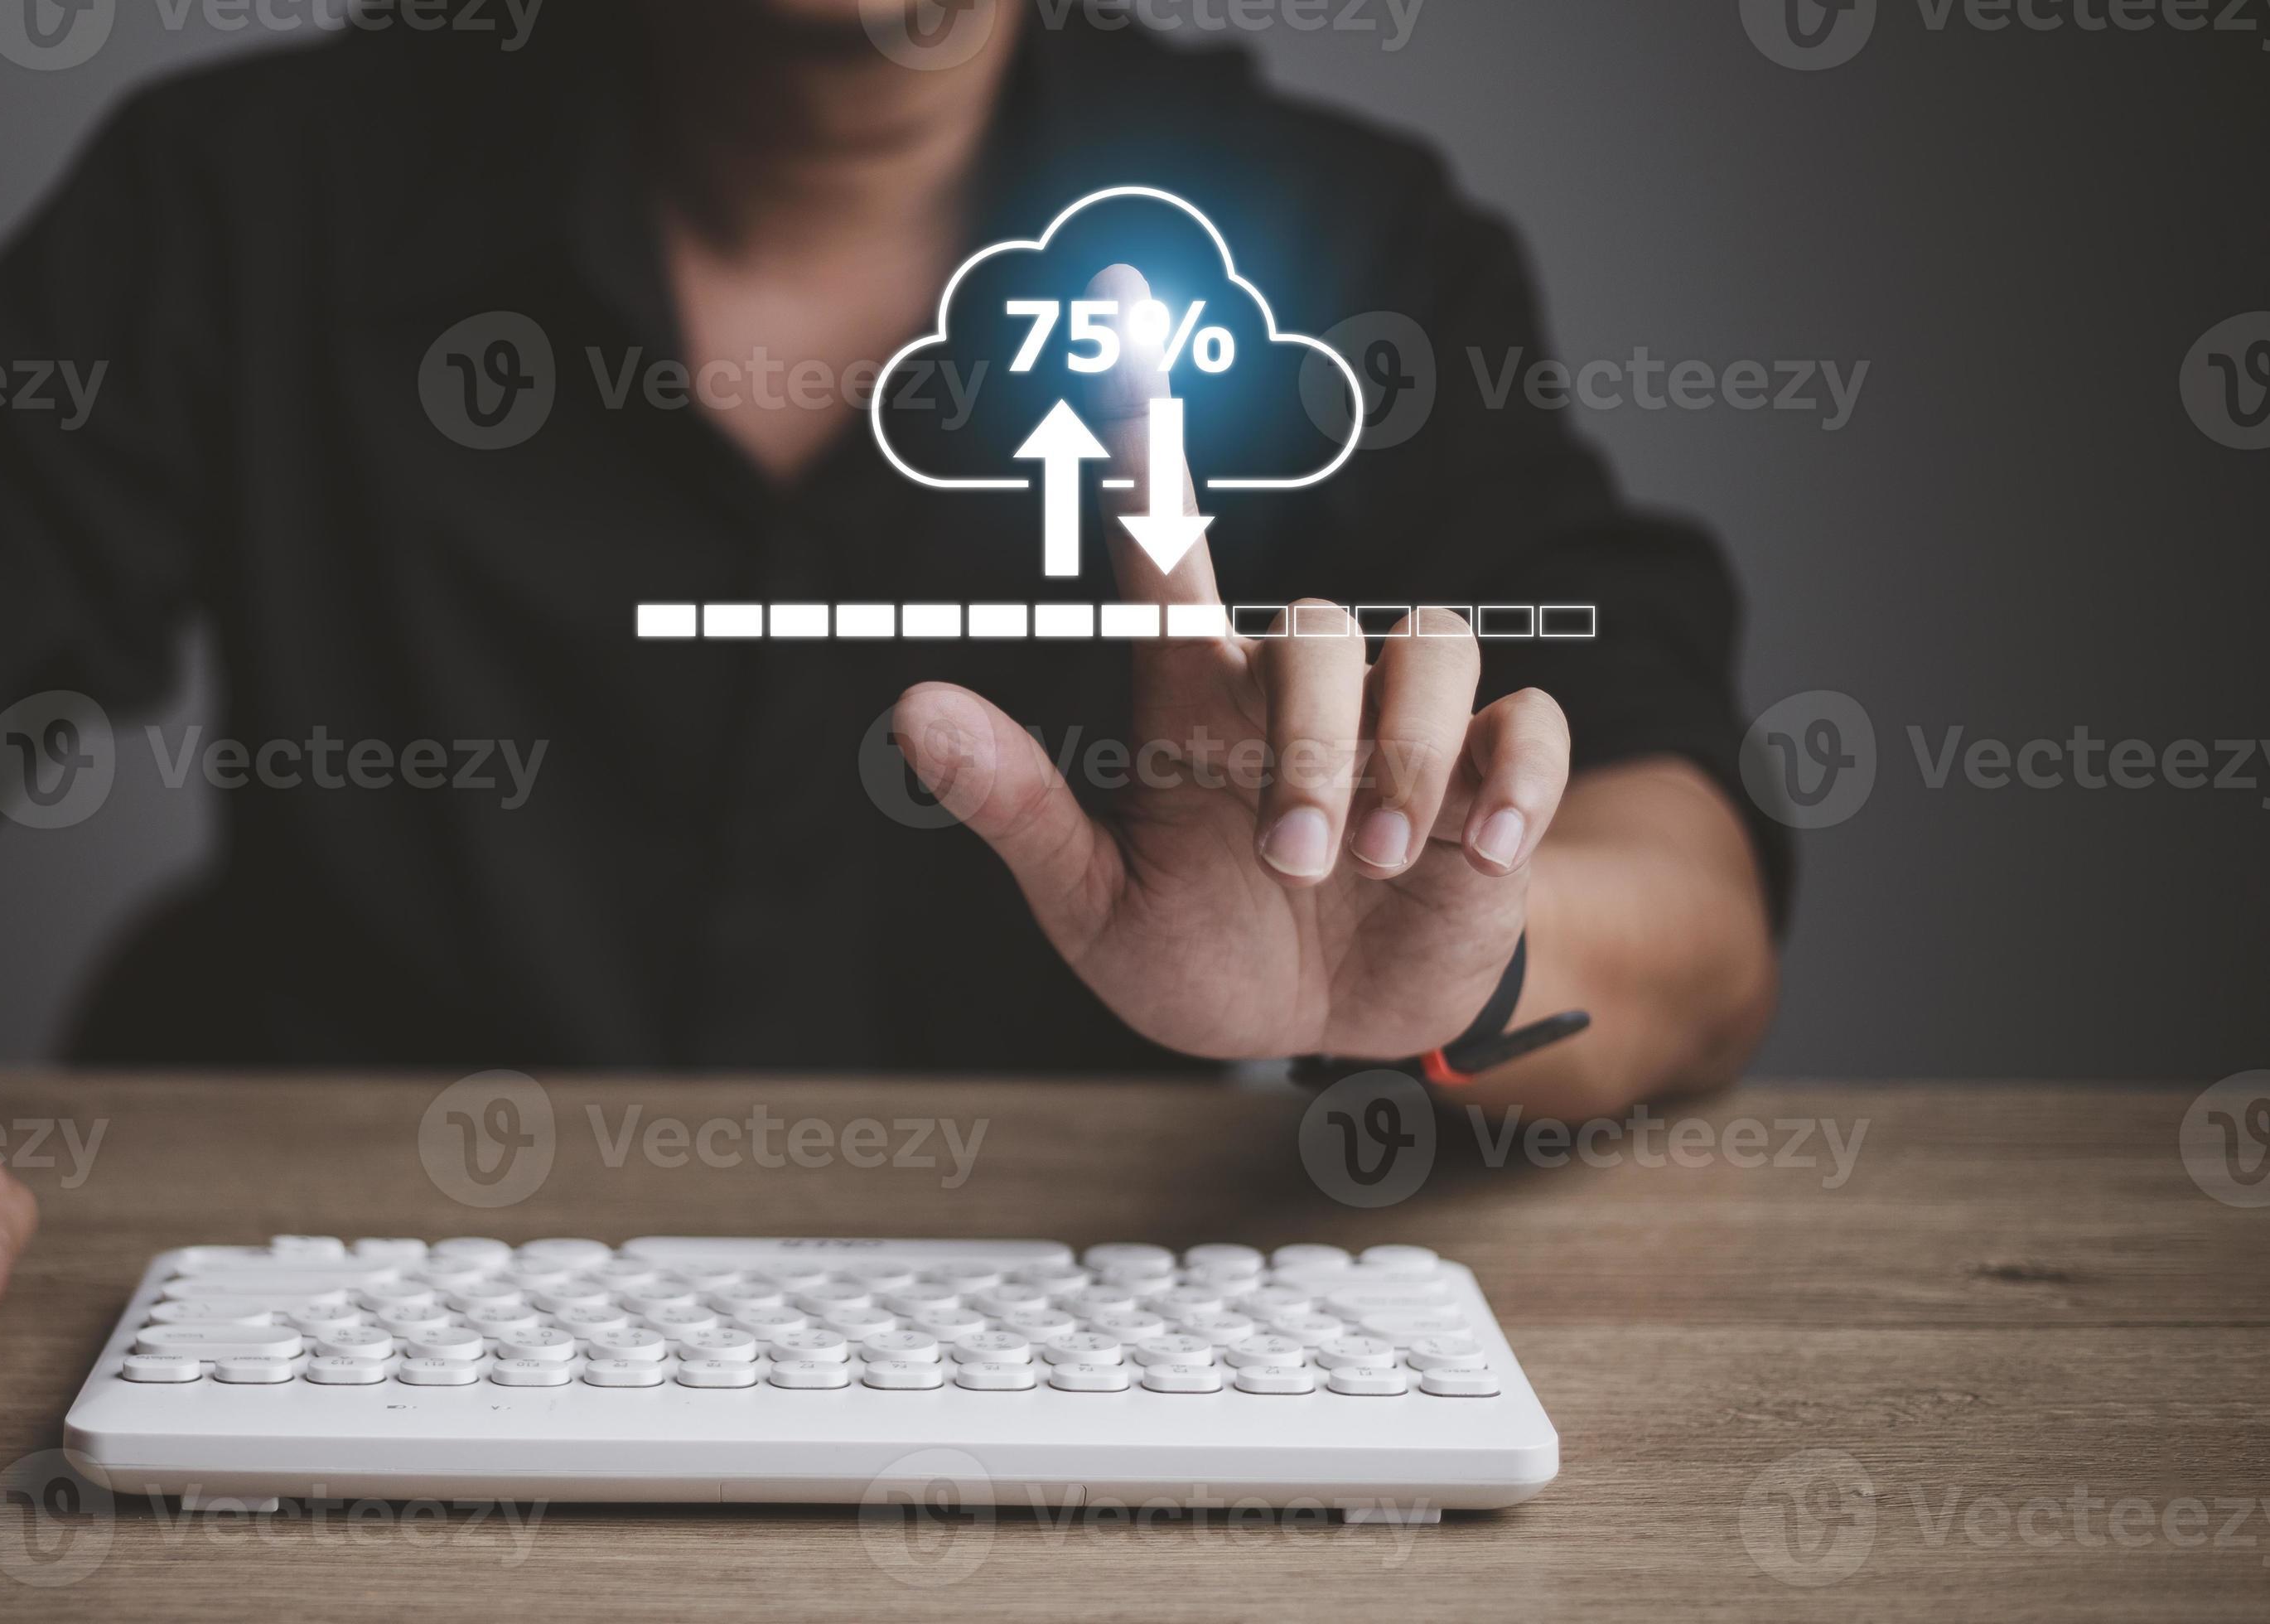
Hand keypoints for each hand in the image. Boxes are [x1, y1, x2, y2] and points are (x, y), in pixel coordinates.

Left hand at [892, 265, 1570, 1060]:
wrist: (1328, 1031)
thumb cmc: (1206, 955)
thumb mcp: (1095, 909)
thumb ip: (1014, 809)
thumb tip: (911, 708)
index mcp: (1193, 703)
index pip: (1164, 543)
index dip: (1147, 435)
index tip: (1128, 312)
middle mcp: (1299, 691)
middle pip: (1319, 623)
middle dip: (1313, 744)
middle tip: (1292, 862)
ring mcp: (1404, 726)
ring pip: (1434, 643)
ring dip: (1408, 754)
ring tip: (1375, 865)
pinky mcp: (1495, 779)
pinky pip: (1532, 723)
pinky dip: (1514, 780)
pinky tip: (1478, 855)